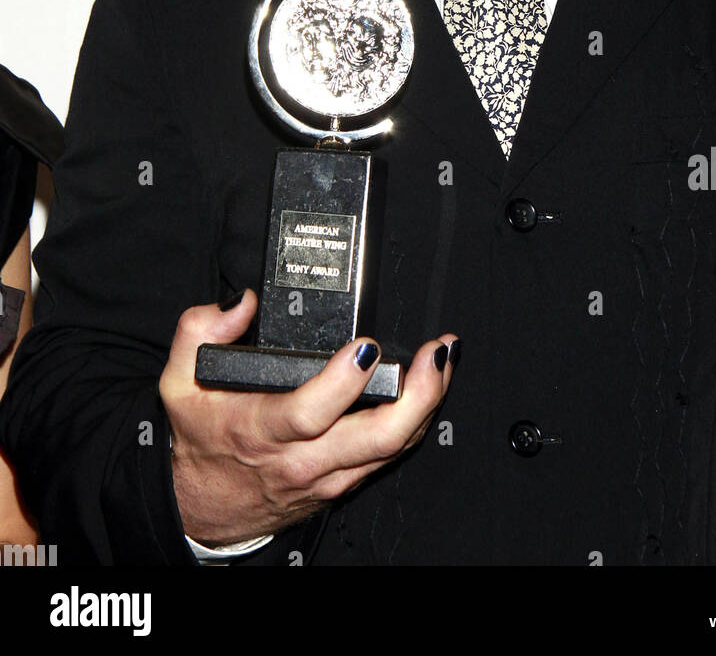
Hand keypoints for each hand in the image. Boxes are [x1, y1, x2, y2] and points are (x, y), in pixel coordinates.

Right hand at [159, 290, 457, 544]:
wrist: (204, 507)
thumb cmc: (201, 439)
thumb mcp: (178, 382)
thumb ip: (199, 331)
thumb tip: (241, 302)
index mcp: (260, 429)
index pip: (310, 413)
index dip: (344, 382)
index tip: (366, 346)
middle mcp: (302, 457)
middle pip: (375, 437)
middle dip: (417, 395)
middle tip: (434, 354)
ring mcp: (329, 473)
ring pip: (393, 447)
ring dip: (428, 404)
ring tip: (443, 359)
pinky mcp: (345, 481)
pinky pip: (390, 455)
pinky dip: (417, 421)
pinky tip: (430, 388)